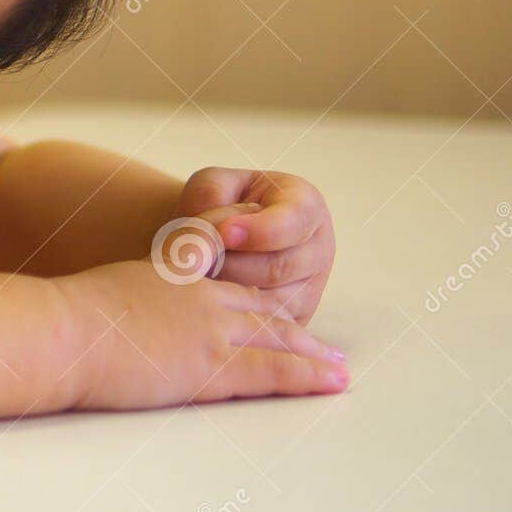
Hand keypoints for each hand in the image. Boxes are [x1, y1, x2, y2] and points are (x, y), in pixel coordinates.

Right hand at [54, 260, 348, 411]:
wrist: (63, 331)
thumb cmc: (67, 320)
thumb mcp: (105, 297)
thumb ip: (127, 307)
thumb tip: (114, 327)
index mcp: (175, 283)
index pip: (231, 296)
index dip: (261, 310)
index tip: (280, 320)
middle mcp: (202, 302)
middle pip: (264, 317)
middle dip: (297, 335)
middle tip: (325, 350)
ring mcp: (210, 333)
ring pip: (279, 342)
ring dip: (314, 358)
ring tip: (339, 370)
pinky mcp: (211, 368)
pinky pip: (273, 372)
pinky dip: (308, 377)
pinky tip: (330, 383)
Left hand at [173, 166, 335, 324]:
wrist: (212, 237)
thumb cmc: (215, 204)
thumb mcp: (212, 184)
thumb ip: (212, 196)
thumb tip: (221, 232)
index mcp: (305, 206)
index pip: (293, 222)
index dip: (258, 231)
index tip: (223, 233)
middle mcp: (317, 249)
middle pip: (277, 268)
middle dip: (229, 264)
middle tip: (194, 259)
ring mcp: (308, 289)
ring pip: (269, 302)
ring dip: (225, 292)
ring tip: (195, 277)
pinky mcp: (290, 321)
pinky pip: (262, 327)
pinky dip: (230, 316)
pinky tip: (204, 301)